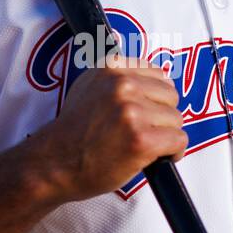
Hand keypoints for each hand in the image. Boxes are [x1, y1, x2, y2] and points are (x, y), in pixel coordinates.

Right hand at [37, 53, 188, 200]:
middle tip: (144, 131)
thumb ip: (117, 80)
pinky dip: (173, 152)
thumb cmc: (72, 133)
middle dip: (162, 116)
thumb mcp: (88, 88)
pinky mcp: (141, 139)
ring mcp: (132, 112)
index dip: (155, 97)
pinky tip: (156, 158)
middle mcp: (123, 85)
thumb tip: (150, 79)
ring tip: (143, 145)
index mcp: (111, 69)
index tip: (146, 111)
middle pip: (170, 96)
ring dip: (165, 135)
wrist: (54, 164)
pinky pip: (178, 140)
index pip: (158, 74)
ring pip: (176, 119)